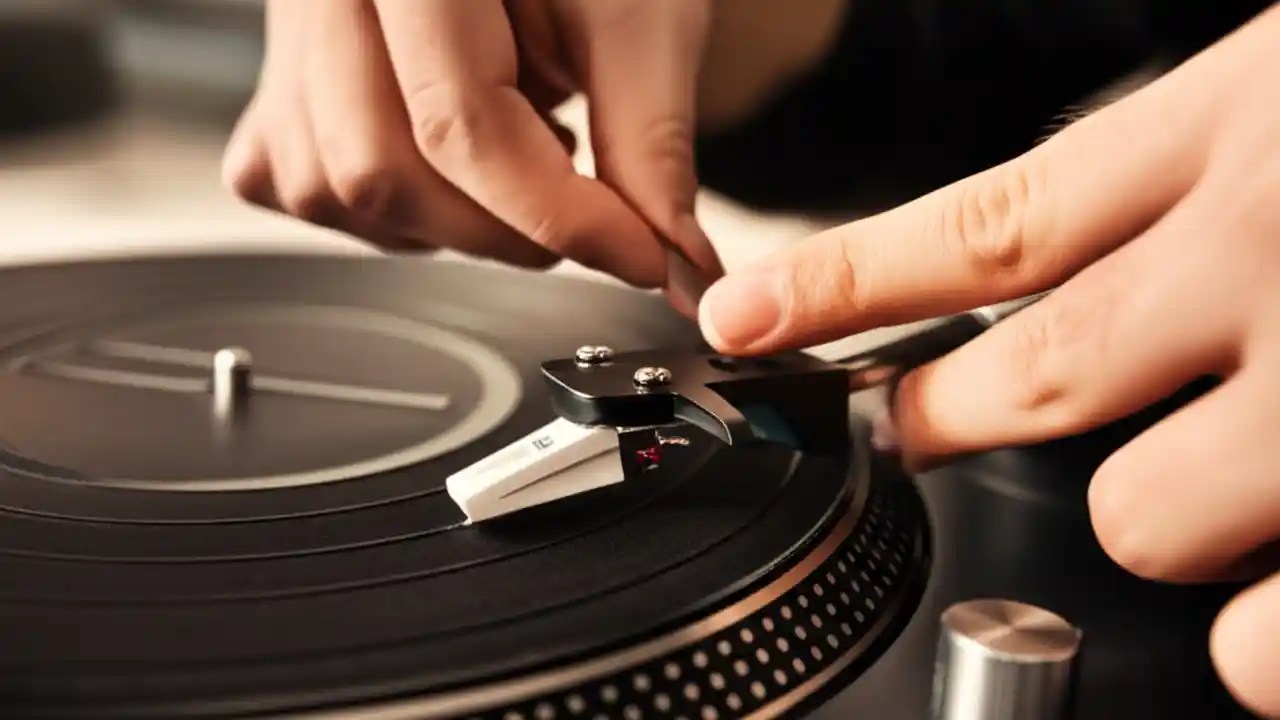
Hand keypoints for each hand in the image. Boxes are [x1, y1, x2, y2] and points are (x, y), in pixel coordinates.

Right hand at [221, 0, 722, 315]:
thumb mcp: (642, 14)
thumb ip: (649, 139)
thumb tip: (674, 256)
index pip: (460, 120)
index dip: (560, 215)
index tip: (640, 256)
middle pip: (381, 171)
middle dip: (503, 230)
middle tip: (585, 216)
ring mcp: (289, 31)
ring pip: (339, 192)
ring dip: (452, 222)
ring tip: (523, 156)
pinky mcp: (283, 78)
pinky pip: (313, 187)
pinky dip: (400, 210)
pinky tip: (458, 161)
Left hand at [698, 6, 1279, 716]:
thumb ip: (1182, 178)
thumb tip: (1050, 266)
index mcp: (1240, 128)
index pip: (987, 222)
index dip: (847, 277)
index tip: (749, 317)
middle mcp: (1275, 245)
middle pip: (1032, 376)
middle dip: (949, 417)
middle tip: (924, 425)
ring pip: (1147, 514)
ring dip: (1150, 523)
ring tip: (1213, 484)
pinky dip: (1266, 646)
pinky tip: (1266, 632)